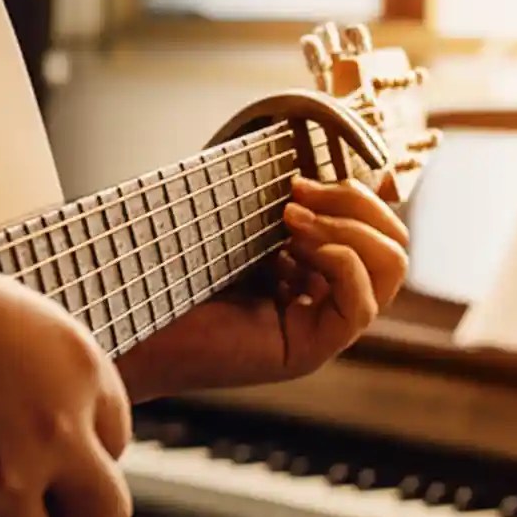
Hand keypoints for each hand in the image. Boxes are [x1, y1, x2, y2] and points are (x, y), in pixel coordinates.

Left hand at [116, 175, 407, 399]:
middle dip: (357, 203)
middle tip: (297, 192)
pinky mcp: (307, 351)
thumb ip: (290, 196)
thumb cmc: (168, 261)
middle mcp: (322, 300)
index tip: (297, 176)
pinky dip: (341, 261)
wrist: (122, 313)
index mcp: (311, 268)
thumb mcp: (241, 214)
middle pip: (393, 245)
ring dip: (350, 228)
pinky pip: (361, 306)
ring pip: (390, 270)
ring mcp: (319, 329)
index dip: (356, 191)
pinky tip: (294, 246)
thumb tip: (347, 165)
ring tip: (290, 219)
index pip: (376, 226)